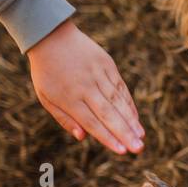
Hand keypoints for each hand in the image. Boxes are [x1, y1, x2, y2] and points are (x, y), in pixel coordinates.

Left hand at [28, 19, 144, 153]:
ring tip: (141, 136)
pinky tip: (136, 117)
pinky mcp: (107, 64)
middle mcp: (85, 87)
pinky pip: (120, 87)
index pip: (91, 122)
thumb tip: (82, 137)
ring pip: (118, 101)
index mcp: (68, 97)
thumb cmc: (47, 71)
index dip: (107, 137)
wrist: (50, 35)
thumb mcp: (46, 97)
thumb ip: (64, 118)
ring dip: (131, 120)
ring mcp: (98, 74)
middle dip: (125, 133)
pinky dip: (129, 103)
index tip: (121, 151)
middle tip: (139, 149)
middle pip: (108, 114)